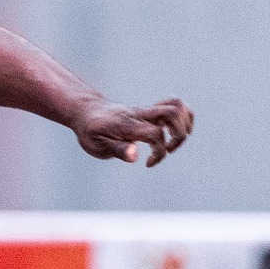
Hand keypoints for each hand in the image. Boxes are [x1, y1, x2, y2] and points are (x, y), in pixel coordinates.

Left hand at [72, 98, 192, 166]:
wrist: (85, 112)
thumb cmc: (90, 132)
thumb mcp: (97, 145)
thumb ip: (117, 150)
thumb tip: (135, 156)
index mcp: (128, 125)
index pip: (156, 133)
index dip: (159, 151)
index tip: (147, 163)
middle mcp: (140, 114)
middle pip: (173, 112)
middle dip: (179, 136)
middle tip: (167, 149)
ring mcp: (146, 110)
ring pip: (176, 106)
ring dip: (184, 126)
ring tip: (172, 141)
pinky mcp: (149, 110)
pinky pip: (173, 105)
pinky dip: (182, 119)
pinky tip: (173, 133)